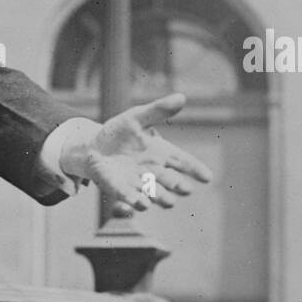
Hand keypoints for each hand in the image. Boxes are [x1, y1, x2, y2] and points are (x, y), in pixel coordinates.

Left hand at [63, 93, 211, 215]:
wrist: (93, 146)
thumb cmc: (119, 132)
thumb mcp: (136, 117)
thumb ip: (158, 110)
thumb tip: (182, 97)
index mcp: (162, 153)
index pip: (184, 161)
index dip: (196, 169)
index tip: (208, 177)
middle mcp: (154, 171)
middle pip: (172, 182)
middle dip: (179, 186)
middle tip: (185, 188)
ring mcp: (139, 183)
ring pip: (156, 195)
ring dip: (162, 198)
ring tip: (168, 201)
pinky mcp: (121, 190)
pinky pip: (131, 198)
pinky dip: (137, 201)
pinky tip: (142, 203)